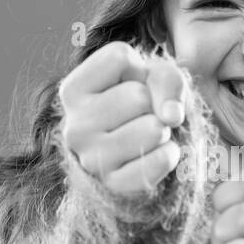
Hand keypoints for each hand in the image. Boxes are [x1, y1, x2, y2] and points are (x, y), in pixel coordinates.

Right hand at [58, 41, 188, 197]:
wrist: (138, 153)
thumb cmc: (141, 103)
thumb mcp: (151, 76)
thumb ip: (167, 79)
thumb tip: (170, 116)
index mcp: (72, 91)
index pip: (118, 58)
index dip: (138, 68)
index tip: (129, 85)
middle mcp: (74, 127)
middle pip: (138, 96)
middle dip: (152, 103)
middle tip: (141, 116)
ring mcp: (92, 160)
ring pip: (153, 129)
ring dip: (162, 130)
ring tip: (146, 135)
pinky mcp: (115, 186)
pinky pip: (160, 161)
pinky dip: (170, 155)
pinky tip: (154, 155)